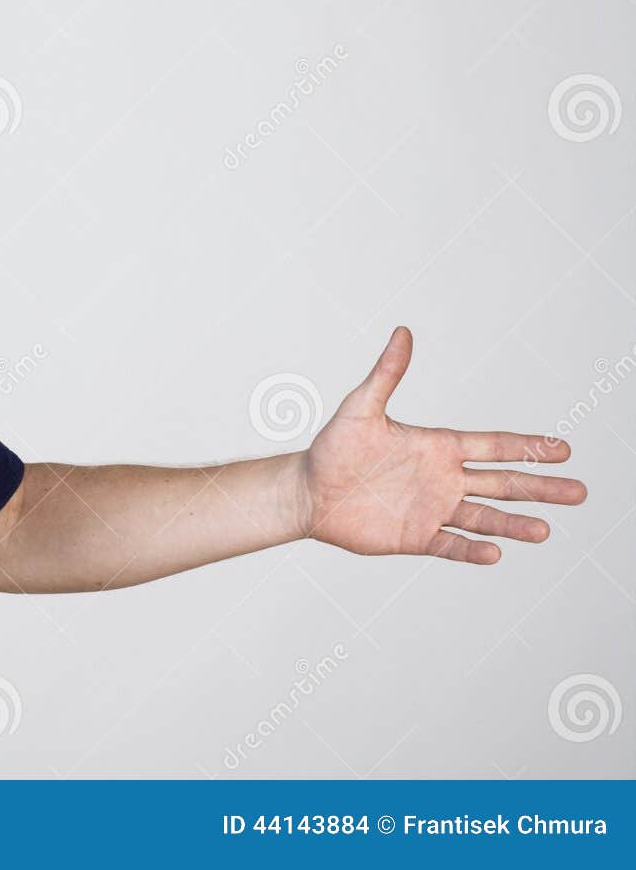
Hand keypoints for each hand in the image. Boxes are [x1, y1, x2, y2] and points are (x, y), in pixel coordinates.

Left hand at [297, 327, 585, 563]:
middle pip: (502, 482)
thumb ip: (386, 374)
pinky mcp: (415, 536)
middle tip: (580, 491)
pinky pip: (450, 545)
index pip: (493, 446)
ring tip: (545, 529)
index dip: (527, 446)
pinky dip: (472, 550)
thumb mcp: (360, 408)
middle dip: (540, 486)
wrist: (306, 492)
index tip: (562, 448)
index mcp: (437, 447)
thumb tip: (402, 333)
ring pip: (484, 517)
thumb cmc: (331, 448)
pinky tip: (494, 553)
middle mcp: (442, 478)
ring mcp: (431, 509)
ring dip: (514, 523)